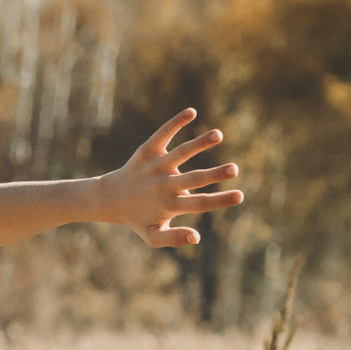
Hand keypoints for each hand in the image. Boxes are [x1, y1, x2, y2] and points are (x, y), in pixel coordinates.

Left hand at [94, 110, 243, 246]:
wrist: (110, 198)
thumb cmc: (138, 218)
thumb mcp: (153, 235)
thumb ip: (174, 238)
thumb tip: (197, 237)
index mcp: (169, 205)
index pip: (199, 204)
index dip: (220, 200)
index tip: (240, 195)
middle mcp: (163, 185)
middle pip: (193, 179)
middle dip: (214, 174)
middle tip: (234, 169)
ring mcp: (156, 166)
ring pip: (181, 153)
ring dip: (199, 143)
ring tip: (218, 135)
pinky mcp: (147, 150)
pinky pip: (163, 134)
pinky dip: (176, 123)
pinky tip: (192, 112)